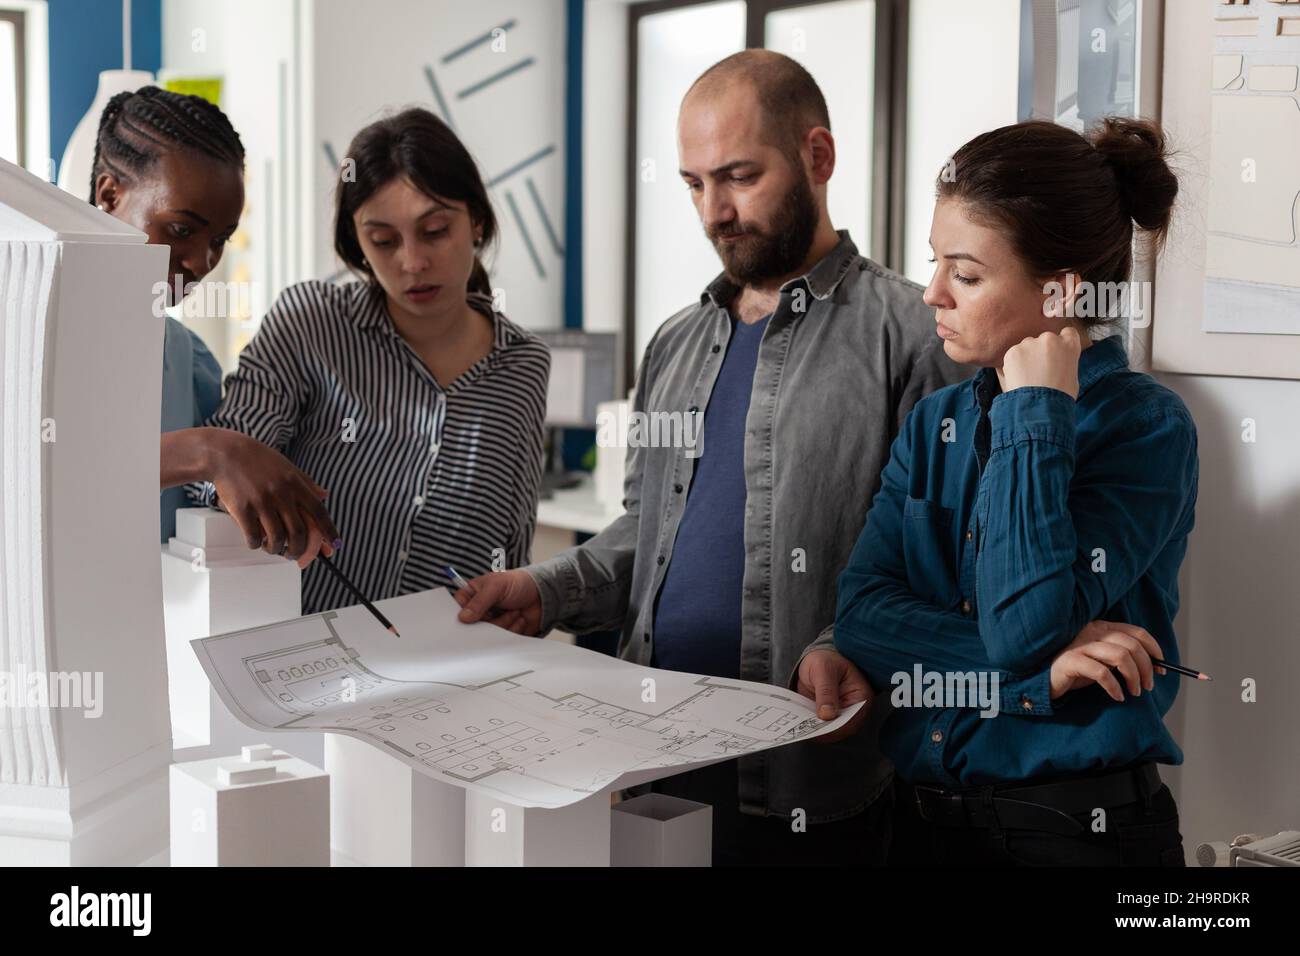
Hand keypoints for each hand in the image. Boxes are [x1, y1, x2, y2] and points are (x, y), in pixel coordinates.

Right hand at [206, 429, 338, 567]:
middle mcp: (281, 493)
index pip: (318, 511)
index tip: (334, 545)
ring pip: (277, 538)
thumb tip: (325, 496)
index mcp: (295, 483)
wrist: (225, 453)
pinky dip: (256, 544)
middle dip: (301, 550)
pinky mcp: (242, 509)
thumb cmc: (258, 460)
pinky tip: (256, 542)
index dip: (329, 531)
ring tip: (274, 549)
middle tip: (296, 555)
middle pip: (299, 532)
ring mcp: (261, 502)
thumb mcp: (288, 467)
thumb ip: (307, 483)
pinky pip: (253, 537)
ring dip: (277, 550)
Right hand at [454, 569, 543, 635]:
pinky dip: (513, 629)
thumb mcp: (497, 586)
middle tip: (498, 613)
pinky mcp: (503, 633)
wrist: (542, 594)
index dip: (463, 616)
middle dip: (489, 622)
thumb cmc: (518, 583)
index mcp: (472, 595)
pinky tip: (520, 618)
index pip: (458, 609)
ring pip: (488, 635)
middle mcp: (479, 611)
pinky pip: (502, 640)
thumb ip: (479, 601)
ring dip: (504, 623)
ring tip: (515, 611)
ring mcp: (491, 623)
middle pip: (472, 627)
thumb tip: (463, 617)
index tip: (471, 618)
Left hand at [795, 649, 873, 743]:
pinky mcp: (828, 718)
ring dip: (815, 730)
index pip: (852, 719)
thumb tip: (827, 715)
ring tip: (800, 725)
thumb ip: (826, 691)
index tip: (819, 727)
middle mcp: (854, 710)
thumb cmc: (826, 659)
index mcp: (861, 697)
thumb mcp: (824, 669)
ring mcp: (841, 716)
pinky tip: (800, 722)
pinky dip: (810, 726)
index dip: (836, 726)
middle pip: (841, 729)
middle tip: (805, 727)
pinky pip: (820, 728)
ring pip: (830, 732)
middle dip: (823, 730)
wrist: (818, 659)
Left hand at [1001, 326, 1082, 397]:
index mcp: (1069, 344)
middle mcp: (1050, 339)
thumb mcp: (1073, 376)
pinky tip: (1019, 377)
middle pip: (1045, 340)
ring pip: (1028, 346)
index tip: (1057, 352)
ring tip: (1028, 376)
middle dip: (1042, 351)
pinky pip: (1014, 355)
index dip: (1062, 343)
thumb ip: (1065, 362)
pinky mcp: (1013, 352)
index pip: (1067, 333)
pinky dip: (1014, 364)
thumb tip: (1059, 362)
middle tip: (1040, 369)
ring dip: (1027, 356)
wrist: (1039, 406)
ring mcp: (1029, 343)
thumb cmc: (1059, 396)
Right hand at [1048, 620, 1166, 701]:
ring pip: (1120, 656)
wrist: (1043, 679)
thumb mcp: (1102, 660)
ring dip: (1134, 677)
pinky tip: (1117, 696)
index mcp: (1102, 627)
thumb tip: (1153, 667)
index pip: (1136, 632)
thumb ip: (1121, 657)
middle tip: (1148, 686)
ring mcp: (1080, 645)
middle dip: (1146, 668)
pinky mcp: (1071, 661)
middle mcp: (1092, 631)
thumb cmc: (1076, 670)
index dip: (1154, 649)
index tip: (1162, 669)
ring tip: (1134, 692)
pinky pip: (1101, 672)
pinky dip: (1114, 687)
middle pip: (1132, 645)